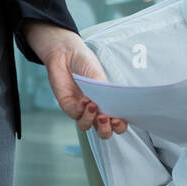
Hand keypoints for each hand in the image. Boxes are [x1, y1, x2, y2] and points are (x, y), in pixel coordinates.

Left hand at [23, 22, 127, 138]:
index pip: (117, 122)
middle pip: (103, 131)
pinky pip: (75, 114)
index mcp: (108, 104)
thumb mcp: (100, 77)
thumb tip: (112, 108)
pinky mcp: (68, 106)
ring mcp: (81, 110)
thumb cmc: (86, 63)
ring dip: (91, 120)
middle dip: (105, 129)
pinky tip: (84, 99)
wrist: (66, 53)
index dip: (120, 126)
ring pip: (87, 126)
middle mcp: (96, 110)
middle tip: (106, 118)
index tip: (118, 119)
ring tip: (93, 105)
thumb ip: (106, 93)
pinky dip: (81, 109)